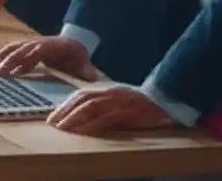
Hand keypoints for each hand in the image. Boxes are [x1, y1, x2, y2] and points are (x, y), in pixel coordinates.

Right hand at [0, 35, 99, 81]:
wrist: (74, 42)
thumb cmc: (77, 55)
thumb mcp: (84, 62)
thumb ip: (86, 70)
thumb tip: (91, 78)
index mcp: (51, 47)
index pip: (36, 52)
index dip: (25, 59)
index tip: (15, 69)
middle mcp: (38, 43)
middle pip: (20, 49)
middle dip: (8, 59)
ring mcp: (31, 44)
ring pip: (13, 48)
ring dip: (1, 57)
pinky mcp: (26, 48)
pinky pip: (12, 50)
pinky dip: (2, 56)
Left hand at [48, 86, 173, 135]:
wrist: (168, 100)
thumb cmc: (142, 104)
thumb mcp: (119, 100)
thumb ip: (103, 104)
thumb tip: (82, 115)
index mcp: (106, 90)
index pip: (80, 95)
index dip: (65, 105)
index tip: (53, 117)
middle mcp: (110, 93)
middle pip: (82, 100)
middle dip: (65, 112)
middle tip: (53, 124)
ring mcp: (119, 101)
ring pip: (91, 108)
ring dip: (75, 118)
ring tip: (64, 129)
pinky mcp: (129, 111)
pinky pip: (108, 118)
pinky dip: (94, 125)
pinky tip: (85, 132)